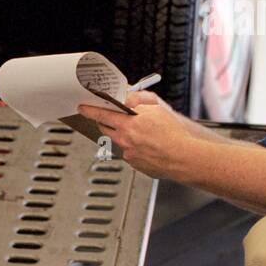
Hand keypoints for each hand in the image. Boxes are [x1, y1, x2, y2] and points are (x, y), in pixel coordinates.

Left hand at [77, 91, 200, 178]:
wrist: (182, 158)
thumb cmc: (173, 135)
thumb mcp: (156, 110)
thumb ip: (139, 104)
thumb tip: (128, 101)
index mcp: (128, 125)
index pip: (102, 115)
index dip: (90, 110)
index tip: (83, 108)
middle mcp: (125, 140)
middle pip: (105, 129)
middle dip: (105, 122)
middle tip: (112, 118)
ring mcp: (128, 154)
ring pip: (118, 142)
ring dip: (123, 136)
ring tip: (142, 134)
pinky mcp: (135, 165)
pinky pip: (128, 153)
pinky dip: (134, 148)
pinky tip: (148, 146)